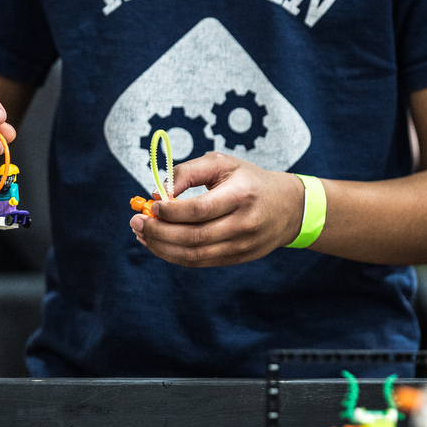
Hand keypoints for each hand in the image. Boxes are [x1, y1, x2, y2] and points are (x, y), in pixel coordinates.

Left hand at [130, 153, 304, 266]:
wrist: (289, 208)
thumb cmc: (249, 181)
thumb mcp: (223, 164)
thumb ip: (188, 171)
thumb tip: (158, 192)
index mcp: (241, 195)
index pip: (199, 210)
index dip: (171, 211)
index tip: (153, 205)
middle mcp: (243, 224)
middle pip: (193, 237)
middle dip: (159, 232)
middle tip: (137, 222)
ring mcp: (241, 246)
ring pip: (194, 254)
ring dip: (162, 247)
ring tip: (142, 234)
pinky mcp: (237, 259)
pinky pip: (200, 262)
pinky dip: (174, 255)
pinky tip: (158, 244)